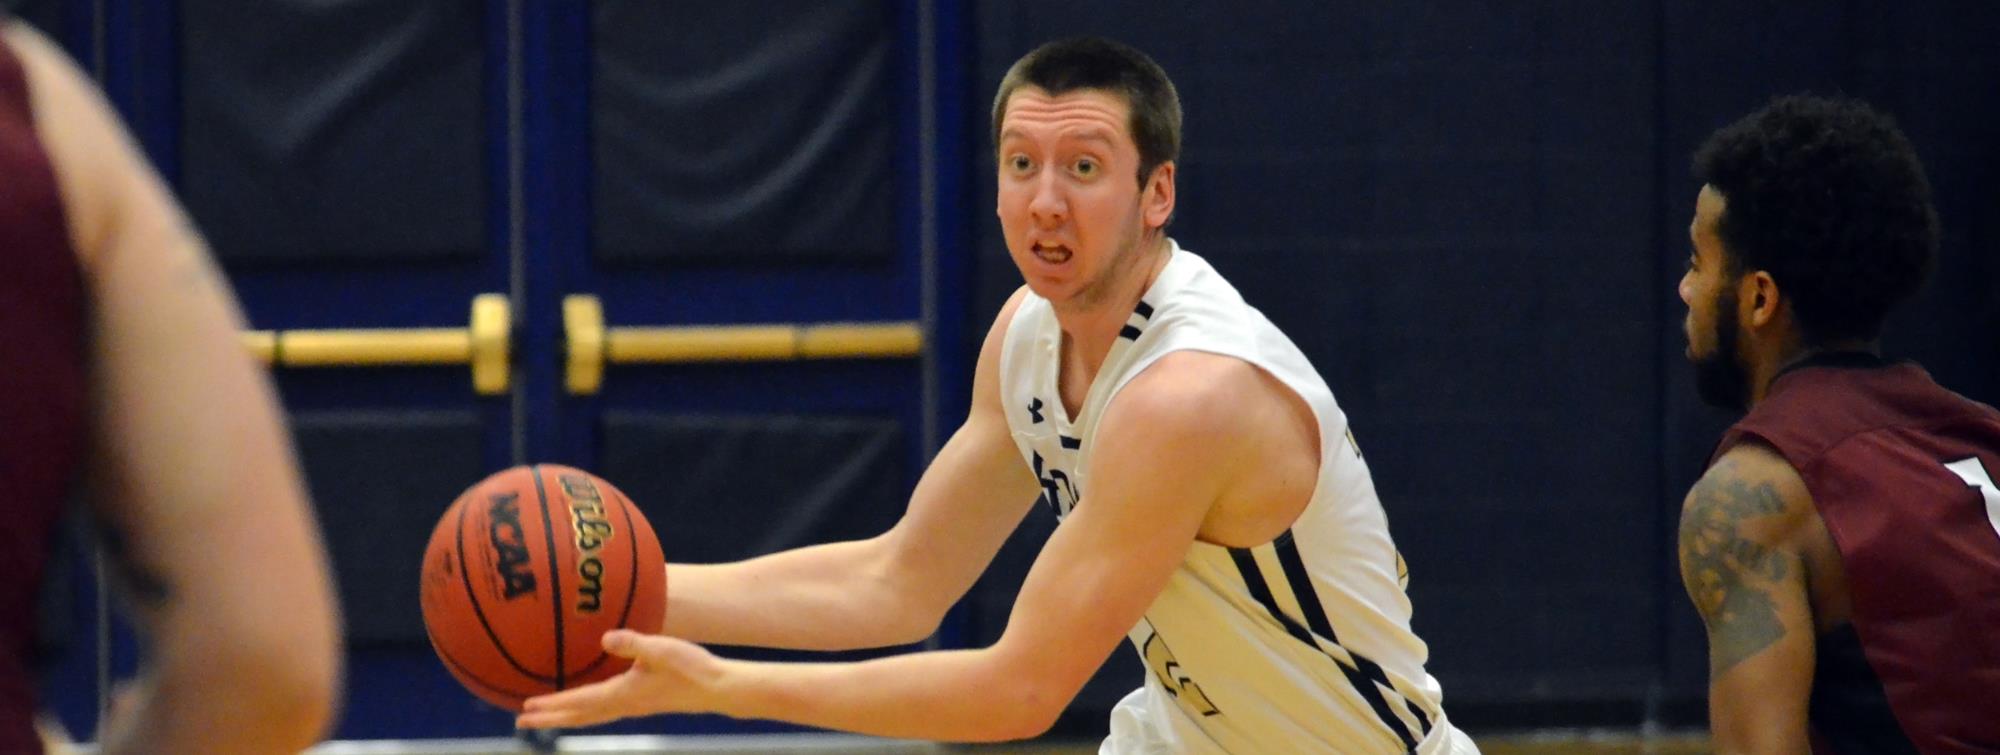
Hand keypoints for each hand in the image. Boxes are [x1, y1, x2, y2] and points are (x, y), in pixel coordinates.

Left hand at [515, 630, 723, 729]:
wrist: (718, 688)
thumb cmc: (692, 668)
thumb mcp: (662, 649)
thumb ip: (633, 643)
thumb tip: (605, 637)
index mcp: (623, 693)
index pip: (579, 702)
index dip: (552, 705)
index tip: (526, 709)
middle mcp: (624, 704)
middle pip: (578, 716)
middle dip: (549, 718)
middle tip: (521, 722)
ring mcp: (634, 706)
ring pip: (590, 716)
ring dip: (565, 717)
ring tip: (546, 717)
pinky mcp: (643, 703)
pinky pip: (604, 710)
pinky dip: (585, 711)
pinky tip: (587, 704)